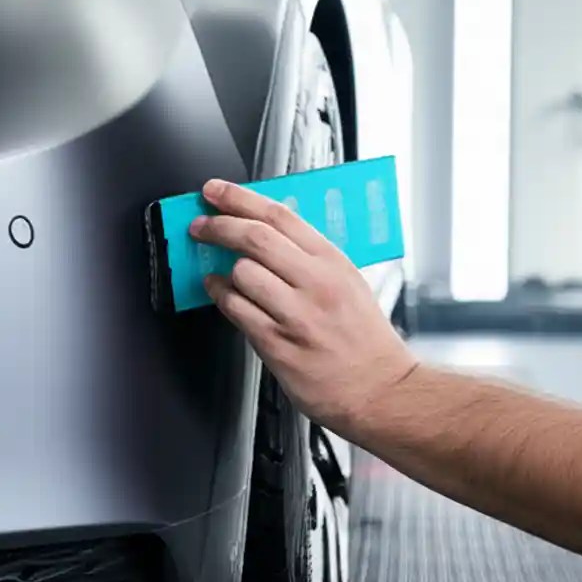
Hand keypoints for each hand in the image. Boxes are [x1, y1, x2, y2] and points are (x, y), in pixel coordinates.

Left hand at [189, 178, 415, 431]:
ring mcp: (297, 316)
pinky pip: (237, 310)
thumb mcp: (348, 283)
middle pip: (255, 238)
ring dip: (222, 267)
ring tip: (216, 269)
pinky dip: (221, 296)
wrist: (381, 391)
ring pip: (242, 272)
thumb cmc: (364, 339)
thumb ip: (308, 256)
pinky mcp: (279, 346)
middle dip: (218, 225)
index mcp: (334, 262)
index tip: (215, 191)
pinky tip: (219, 292)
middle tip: (200, 225)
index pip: (280, 215)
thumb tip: (262, 230)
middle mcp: (317, 285)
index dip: (240, 198)